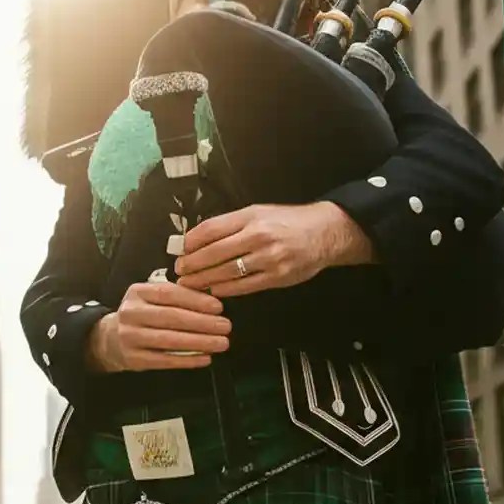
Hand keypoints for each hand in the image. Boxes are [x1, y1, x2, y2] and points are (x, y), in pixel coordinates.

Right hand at [86, 282, 230, 371]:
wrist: (110, 339)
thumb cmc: (141, 315)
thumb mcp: (151, 299)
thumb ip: (176, 296)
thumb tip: (212, 302)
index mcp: (138, 292)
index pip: (169, 294)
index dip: (195, 300)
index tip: (218, 307)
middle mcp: (131, 313)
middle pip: (171, 317)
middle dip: (202, 322)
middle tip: (226, 326)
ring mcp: (130, 337)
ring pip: (169, 340)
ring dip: (199, 342)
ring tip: (221, 343)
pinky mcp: (134, 359)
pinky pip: (165, 360)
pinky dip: (188, 360)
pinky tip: (205, 358)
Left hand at [173, 202, 374, 297]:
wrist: (324, 233)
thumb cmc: (287, 221)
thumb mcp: (258, 212)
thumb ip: (231, 224)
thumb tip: (199, 238)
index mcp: (250, 217)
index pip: (212, 229)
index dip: (191, 241)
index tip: (181, 250)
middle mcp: (258, 236)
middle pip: (215, 253)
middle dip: (192, 264)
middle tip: (179, 271)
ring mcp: (268, 258)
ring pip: (227, 272)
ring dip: (204, 280)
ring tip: (189, 284)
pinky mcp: (277, 277)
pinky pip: (244, 287)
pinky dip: (225, 290)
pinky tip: (213, 291)